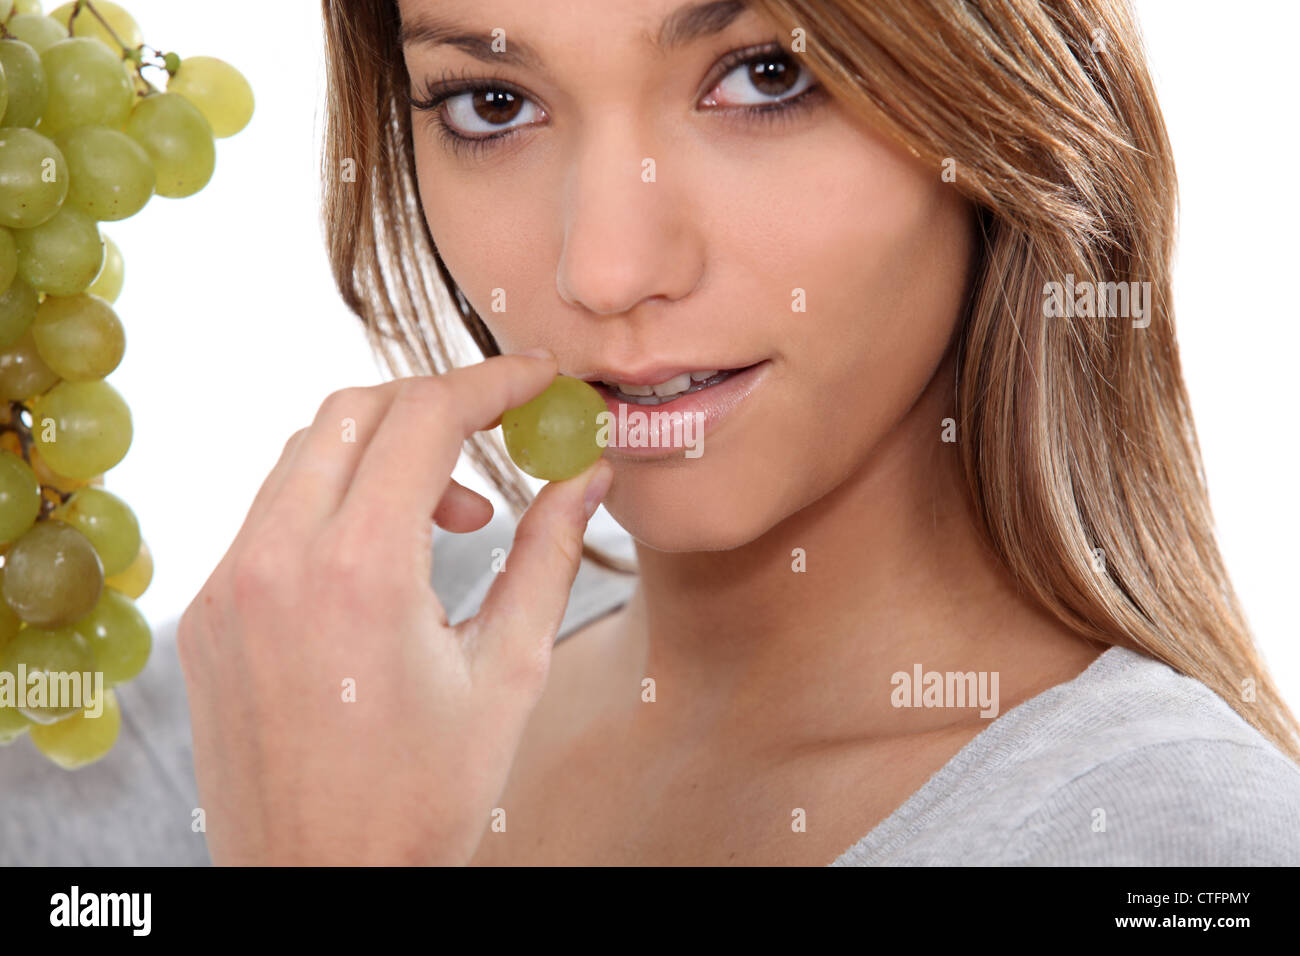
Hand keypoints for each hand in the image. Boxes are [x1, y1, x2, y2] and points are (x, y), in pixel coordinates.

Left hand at [176, 352, 612, 864]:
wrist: (320, 886)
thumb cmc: (423, 800)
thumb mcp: (507, 675)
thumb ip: (548, 556)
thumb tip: (586, 475)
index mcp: (359, 573)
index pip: (425, 417)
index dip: (493, 383)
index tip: (537, 380)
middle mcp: (276, 560)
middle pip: (354, 410)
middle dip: (436, 404)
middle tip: (497, 438)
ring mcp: (228, 585)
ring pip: (306, 452)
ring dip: (384, 451)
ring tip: (451, 518)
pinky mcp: (209, 613)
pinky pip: (271, 510)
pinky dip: (335, 499)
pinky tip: (383, 558)